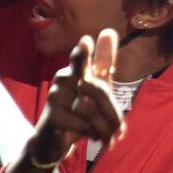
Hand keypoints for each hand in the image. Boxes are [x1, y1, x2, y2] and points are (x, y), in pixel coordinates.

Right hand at [2, 31, 122, 172]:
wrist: (53, 141)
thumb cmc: (78, 111)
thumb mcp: (96, 88)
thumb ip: (104, 64)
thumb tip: (109, 31)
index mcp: (76, 71)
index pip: (81, 58)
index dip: (84, 53)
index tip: (86, 41)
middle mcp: (63, 79)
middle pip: (97, 90)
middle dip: (113, 112)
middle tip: (121, 130)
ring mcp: (54, 97)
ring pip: (90, 109)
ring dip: (105, 127)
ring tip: (111, 138)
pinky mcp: (51, 116)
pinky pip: (80, 123)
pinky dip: (94, 133)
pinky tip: (96, 139)